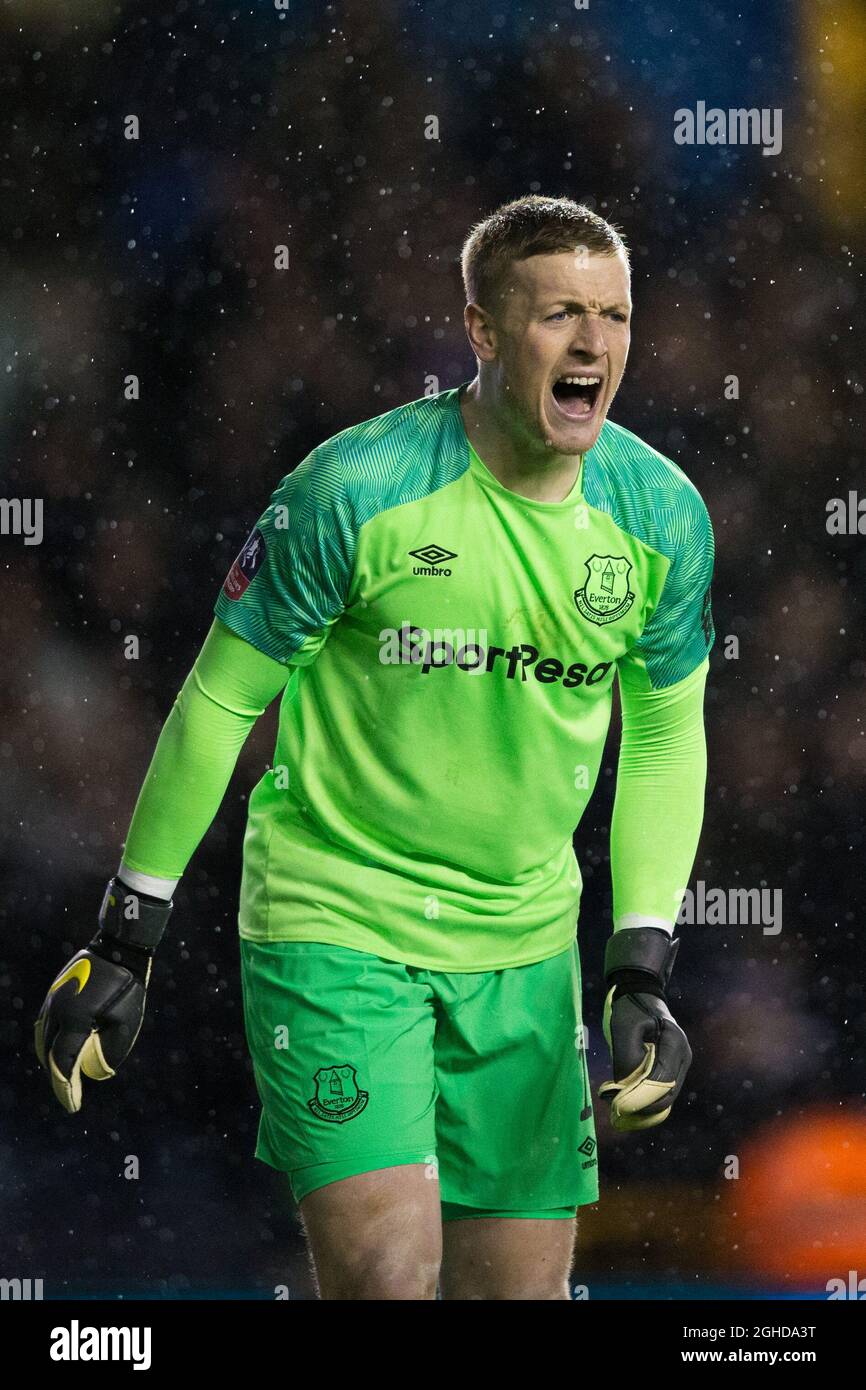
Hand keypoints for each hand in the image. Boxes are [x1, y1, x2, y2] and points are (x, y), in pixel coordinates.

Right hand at [34, 877, 171, 1112]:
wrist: (117, 949)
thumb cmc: (127, 986)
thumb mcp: (126, 1023)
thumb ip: (110, 1052)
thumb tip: (95, 1072)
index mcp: (74, 1019)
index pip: (64, 1063)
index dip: (67, 1088)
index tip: (73, 1106)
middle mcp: (56, 1011)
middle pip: (48, 1055)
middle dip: (58, 1078)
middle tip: (70, 1094)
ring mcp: (51, 1001)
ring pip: (43, 1040)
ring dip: (51, 1060)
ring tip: (64, 1076)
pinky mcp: (53, 994)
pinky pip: (45, 1025)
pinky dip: (49, 1043)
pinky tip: (58, 1050)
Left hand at [598, 927, 691, 1131]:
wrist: (641, 993)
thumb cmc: (630, 1007)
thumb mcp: (624, 1029)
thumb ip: (626, 1059)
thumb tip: (622, 1091)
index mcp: (675, 1043)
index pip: (663, 1081)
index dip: (642, 1099)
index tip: (619, 1107)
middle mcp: (683, 1056)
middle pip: (668, 1094)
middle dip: (643, 1109)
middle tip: (617, 1116)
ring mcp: (680, 1064)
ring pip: (665, 1097)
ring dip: (644, 1108)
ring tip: (620, 1115)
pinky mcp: (671, 1068)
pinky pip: (661, 1091)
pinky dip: (646, 1101)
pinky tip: (626, 1106)